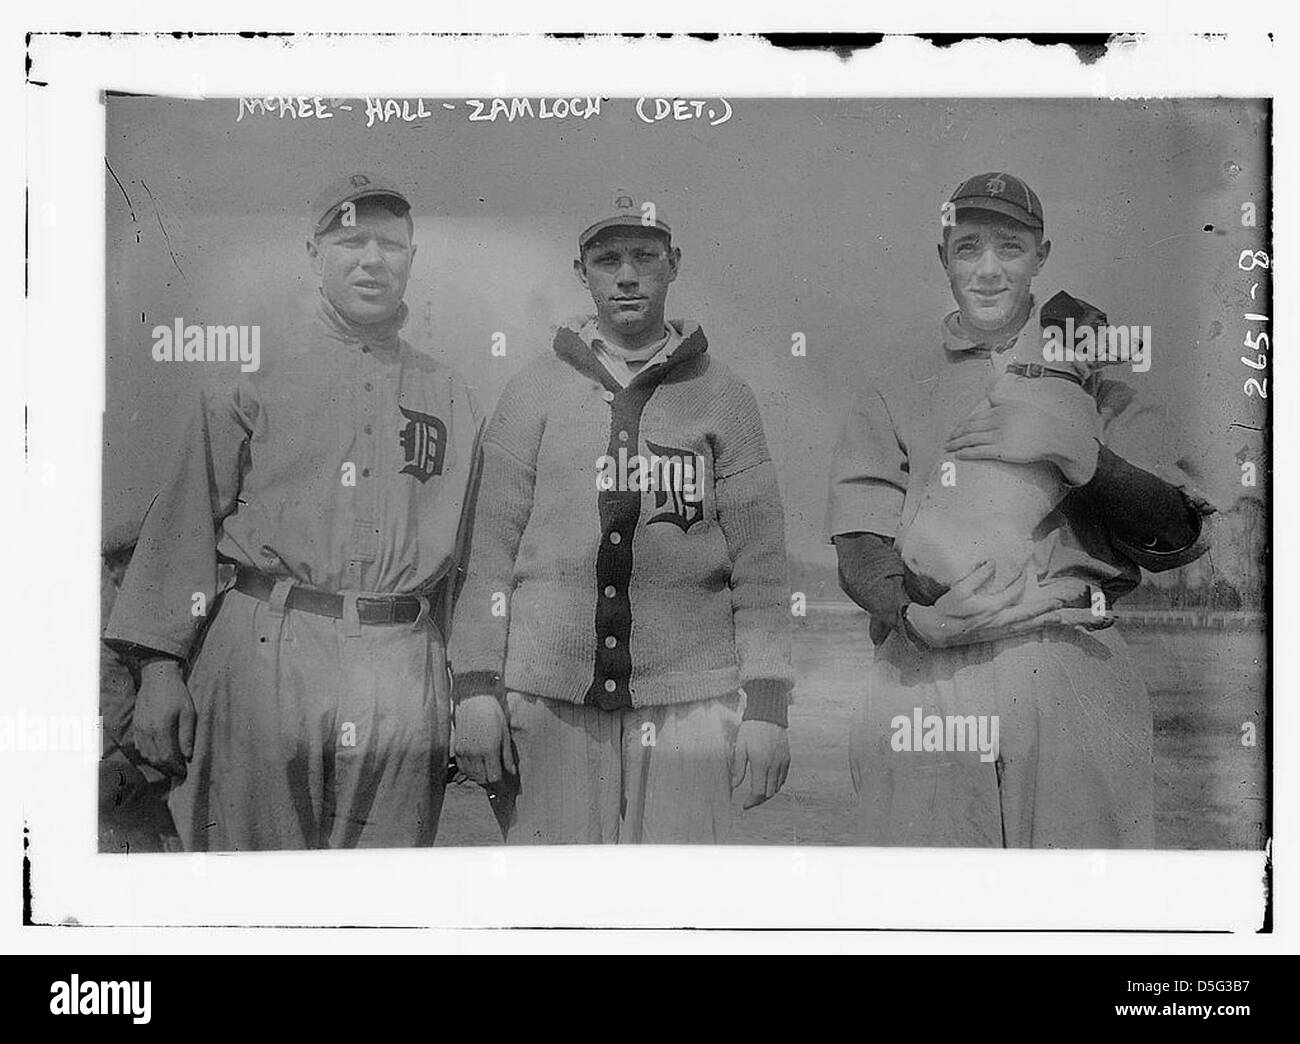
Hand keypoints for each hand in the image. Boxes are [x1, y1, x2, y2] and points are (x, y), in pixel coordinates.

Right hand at [131, 657, 195, 777]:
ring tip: (172, 763)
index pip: (166, 757)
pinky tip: (159, 753)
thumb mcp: (189, 712)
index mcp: (161, 728)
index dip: (175, 767)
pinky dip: (149, 754)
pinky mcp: (135, 726)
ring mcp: (139, 729)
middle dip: (168, 768)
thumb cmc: (176, 694)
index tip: (185, 771)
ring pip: (146, 755)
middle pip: (155, 759)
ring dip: (158, 763)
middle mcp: (147, 731)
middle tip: (179, 770)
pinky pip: (140, 747)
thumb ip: (187, 735)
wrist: (158, 678)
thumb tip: (188, 756)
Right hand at [453, 693, 514, 783]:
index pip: (494, 777)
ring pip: (471, 775)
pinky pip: (463, 767)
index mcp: (489, 750)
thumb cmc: (493, 713)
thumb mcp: (505, 734)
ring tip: (489, 775)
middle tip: (499, 783)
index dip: (500, 785)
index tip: (506, 789)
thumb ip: (507, 756)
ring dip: (481, 778)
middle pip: (482, 779)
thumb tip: (512, 772)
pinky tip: (478, 768)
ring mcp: (463, 751)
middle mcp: (474, 753)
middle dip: (491, 783)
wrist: (473, 699)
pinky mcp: (457, 748)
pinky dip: (470, 772)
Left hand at [731, 720, 789, 809]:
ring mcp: (782, 762)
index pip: (758, 792)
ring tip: (757, 792)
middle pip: (769, 792)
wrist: (768, 714)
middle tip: (749, 801)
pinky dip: (776, 783)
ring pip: (778, 786)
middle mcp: (774, 765)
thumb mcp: (740, 747)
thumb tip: (735, 785)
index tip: (744, 805)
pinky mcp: (787, 758)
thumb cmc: (751, 729)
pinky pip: (783, 777)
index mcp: (761, 764)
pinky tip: (768, 782)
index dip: (751, 802)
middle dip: (759, 799)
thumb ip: (739, 768)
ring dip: (768, 792)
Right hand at [904, 563, 1111, 648]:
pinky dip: (1033, 628)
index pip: (1012, 593)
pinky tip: (1041, 625)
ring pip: (1028, 625)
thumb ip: (977, 575)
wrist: (935, 632)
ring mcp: (999, 631)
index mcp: (990, 609)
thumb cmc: (945, 611)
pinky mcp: (997, 636)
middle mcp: (999, 621)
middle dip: (1046, 607)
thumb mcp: (958, 590)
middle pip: (1029, 614)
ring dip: (1045, 620)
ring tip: (1062, 616)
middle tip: (1063, 602)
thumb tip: (993, 563)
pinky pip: (1021, 632)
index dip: (1020, 581)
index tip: (1026, 571)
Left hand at [944, 386, 1098, 485]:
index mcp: (999, 410)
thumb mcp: (1020, 404)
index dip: (962, 425)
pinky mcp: (1001, 450)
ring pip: (970, 439)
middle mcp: (996, 422)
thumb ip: (1003, 400)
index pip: (974, 418)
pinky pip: (978, 451)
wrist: (1053, 436)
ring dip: (956, 444)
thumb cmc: (1039, 421)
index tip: (954, 430)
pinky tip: (958, 455)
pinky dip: (966, 452)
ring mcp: (998, 436)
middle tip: (947, 440)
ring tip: (948, 448)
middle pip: (969, 428)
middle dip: (955, 434)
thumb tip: (990, 395)